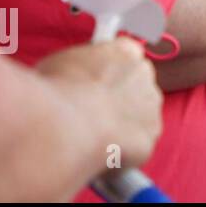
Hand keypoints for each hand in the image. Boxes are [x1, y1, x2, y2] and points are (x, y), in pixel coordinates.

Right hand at [36, 38, 162, 168]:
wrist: (64, 125)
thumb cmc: (55, 92)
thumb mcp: (60, 64)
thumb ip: (80, 68)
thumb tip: (73, 80)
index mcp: (124, 50)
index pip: (126, 57)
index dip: (109, 75)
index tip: (96, 86)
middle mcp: (144, 74)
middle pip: (136, 88)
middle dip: (118, 102)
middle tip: (90, 117)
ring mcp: (150, 106)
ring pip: (139, 119)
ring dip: (122, 128)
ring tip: (90, 139)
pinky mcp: (149, 138)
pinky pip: (136, 148)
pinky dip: (120, 154)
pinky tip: (98, 156)